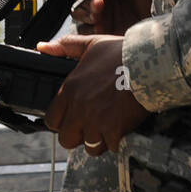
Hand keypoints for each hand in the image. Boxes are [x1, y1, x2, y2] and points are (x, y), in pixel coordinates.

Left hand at [37, 34, 149, 154]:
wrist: (148, 63)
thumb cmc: (120, 53)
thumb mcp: (90, 44)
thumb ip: (65, 46)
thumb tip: (42, 47)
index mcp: (70, 90)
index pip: (52, 120)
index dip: (61, 122)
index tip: (72, 118)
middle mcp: (79, 108)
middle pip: (66, 139)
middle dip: (78, 135)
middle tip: (90, 127)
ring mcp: (96, 121)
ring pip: (89, 146)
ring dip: (98, 140)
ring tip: (107, 128)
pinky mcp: (114, 130)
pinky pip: (110, 147)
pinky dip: (116, 141)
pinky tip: (121, 129)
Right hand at [70, 0, 150, 35]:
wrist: (152, 28)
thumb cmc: (144, 3)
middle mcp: (97, 0)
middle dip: (87, 0)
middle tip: (99, 4)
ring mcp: (95, 17)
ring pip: (78, 13)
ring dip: (87, 14)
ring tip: (98, 18)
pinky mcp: (95, 33)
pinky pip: (83, 31)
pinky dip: (89, 30)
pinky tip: (101, 29)